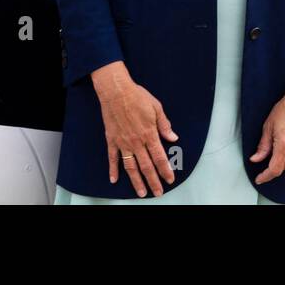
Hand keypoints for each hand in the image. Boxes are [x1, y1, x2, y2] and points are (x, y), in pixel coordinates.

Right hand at [91, 61, 177, 197]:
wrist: (116, 91)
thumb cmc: (137, 96)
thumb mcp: (157, 107)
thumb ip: (164, 125)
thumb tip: (173, 137)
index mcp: (149, 133)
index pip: (160, 157)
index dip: (165, 170)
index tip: (169, 179)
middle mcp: (137, 141)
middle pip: (146, 166)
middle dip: (153, 181)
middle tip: (158, 193)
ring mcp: (123, 142)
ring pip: (130, 166)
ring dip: (136, 181)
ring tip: (141, 193)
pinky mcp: (112, 140)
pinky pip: (112, 158)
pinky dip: (113, 169)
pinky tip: (114, 179)